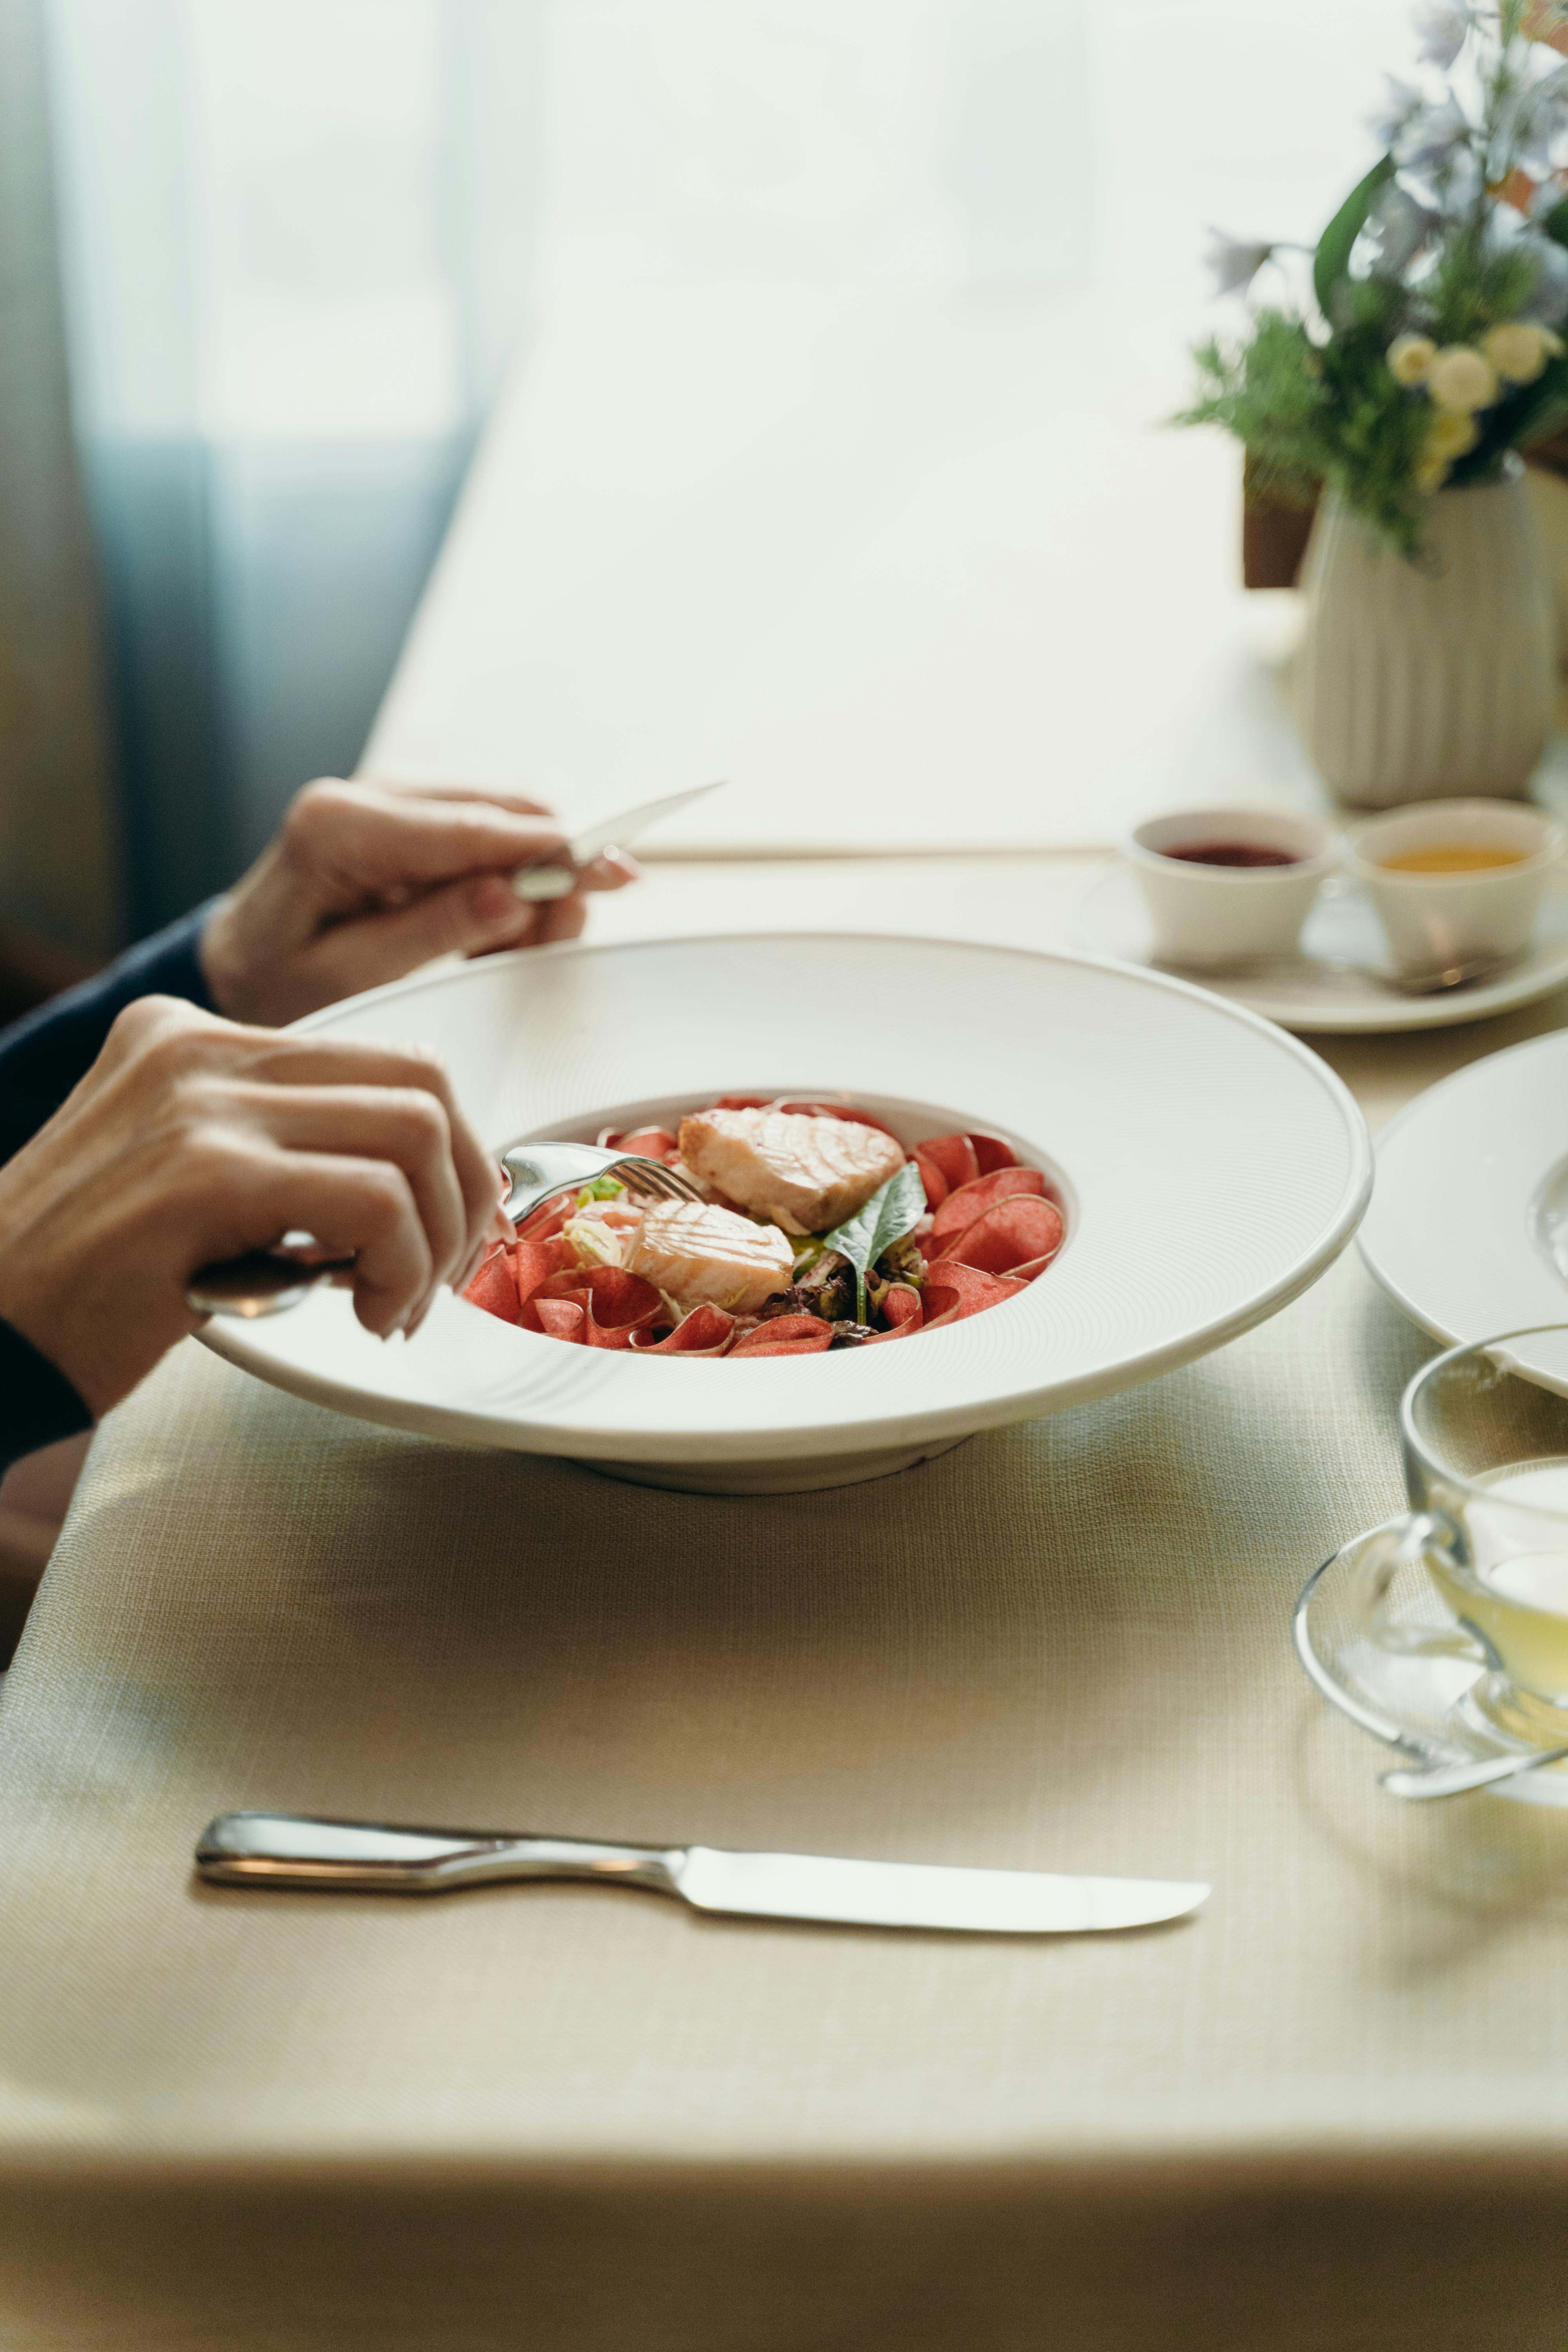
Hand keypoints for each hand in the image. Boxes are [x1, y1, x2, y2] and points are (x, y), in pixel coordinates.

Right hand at [0, 997, 507, 1417]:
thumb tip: (413, 1184)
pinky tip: (367, 1315)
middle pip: (418, 1083)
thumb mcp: (184, 1181)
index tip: (439, 1231)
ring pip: (413, 1134)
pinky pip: (376, 1202)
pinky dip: (402, 1270)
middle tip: (443, 1273)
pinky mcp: (206, 1174)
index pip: (379, 1061)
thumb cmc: (80, 1285)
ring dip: (435, 1241)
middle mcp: (195, 1049)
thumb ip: (280, 1154)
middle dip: (464, 1190)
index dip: (443, 1154)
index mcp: (190, 1040)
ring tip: (394, 1305)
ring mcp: (199, 1103)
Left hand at [200, 776, 637, 1026]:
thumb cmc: (276, 981)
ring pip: (510, 820)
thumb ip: (427, 934)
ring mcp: (395, 798)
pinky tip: (490, 933)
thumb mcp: (343, 977)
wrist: (239, 964)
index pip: (473, 830)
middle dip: (555, 871)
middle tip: (562, 939)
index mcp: (338, 827)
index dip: (554, 851)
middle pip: (504, 812)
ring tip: (509, 950)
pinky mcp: (416, 815)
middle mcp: (369, 794)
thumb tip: (511, 897)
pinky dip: (512, 885)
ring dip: (536, 884)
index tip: (618, 870)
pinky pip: (494, 837)